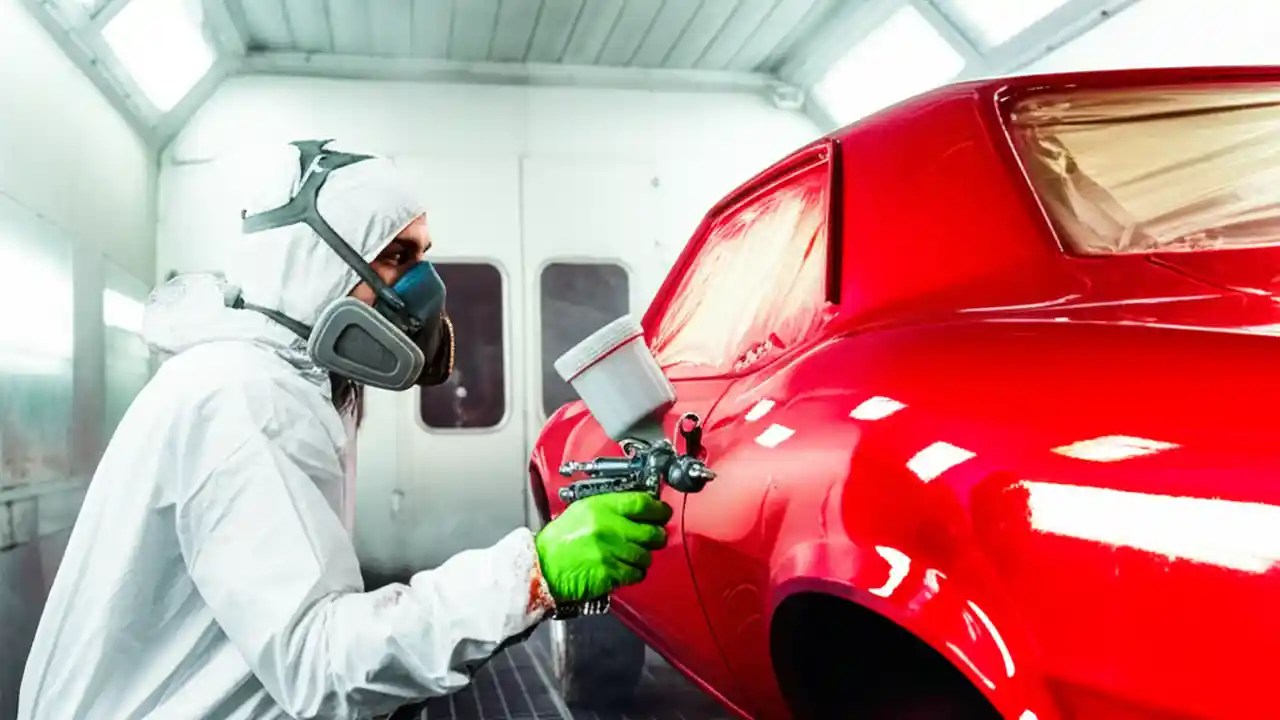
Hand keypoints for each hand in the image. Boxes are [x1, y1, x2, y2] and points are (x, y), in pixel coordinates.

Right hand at [534, 492, 672, 603]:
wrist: (542, 567)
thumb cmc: (559, 541)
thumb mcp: (581, 510)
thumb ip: (610, 506)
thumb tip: (637, 506)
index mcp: (600, 507)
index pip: (642, 503)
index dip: (658, 508)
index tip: (661, 511)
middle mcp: (608, 527)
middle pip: (652, 531)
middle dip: (656, 535)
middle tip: (653, 536)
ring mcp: (611, 552)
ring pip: (647, 554)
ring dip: (643, 556)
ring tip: (632, 555)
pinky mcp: (611, 573)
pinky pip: (637, 573)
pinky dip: (635, 572)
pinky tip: (624, 568)